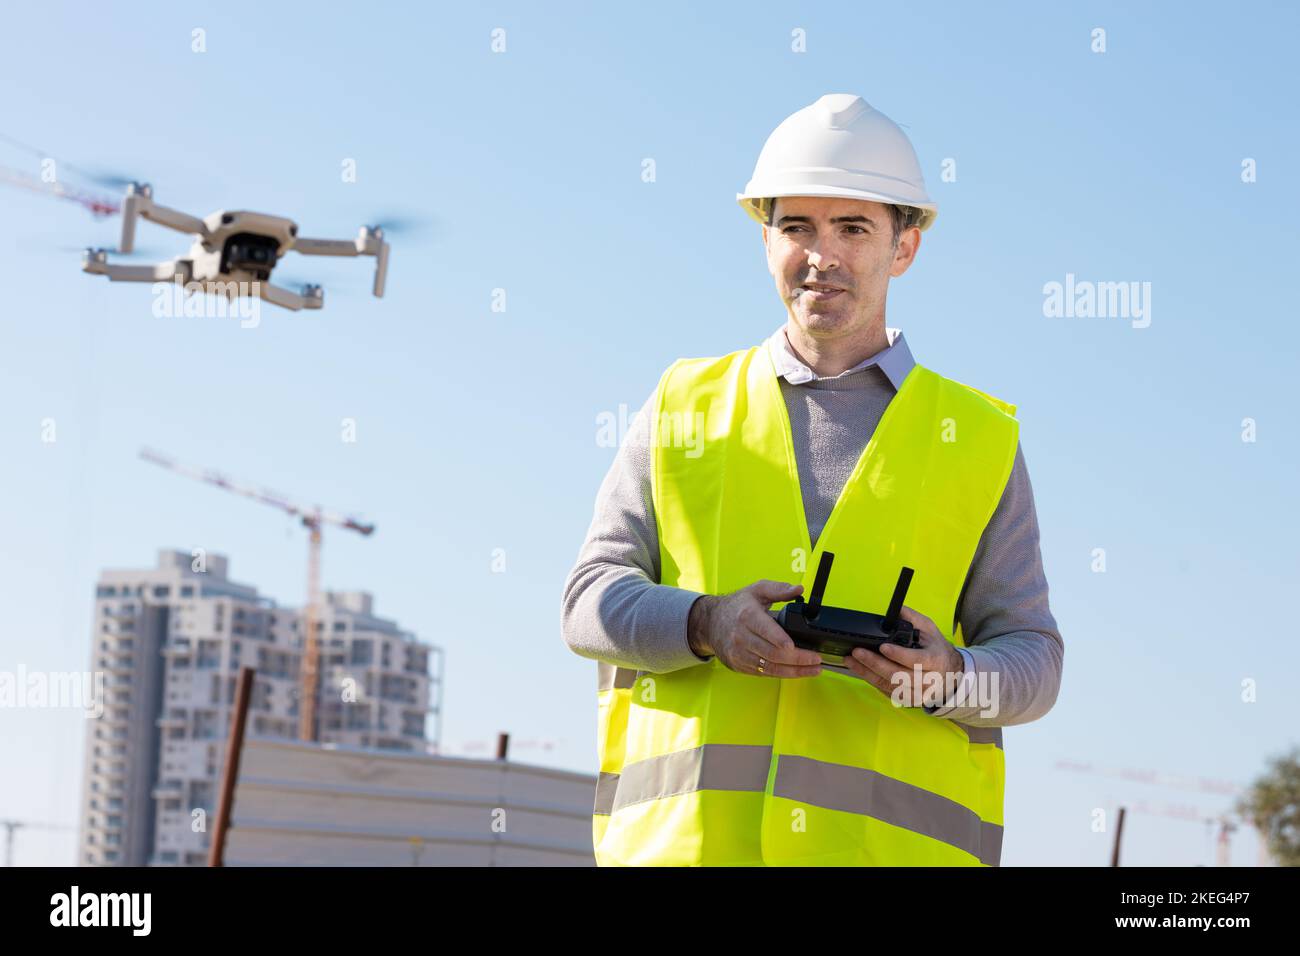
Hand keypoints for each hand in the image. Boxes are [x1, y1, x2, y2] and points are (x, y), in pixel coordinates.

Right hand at [688, 580, 823, 677]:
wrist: (710, 622)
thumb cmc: (736, 606)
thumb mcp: (756, 590)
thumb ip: (778, 589)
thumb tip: (798, 589)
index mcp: (747, 616)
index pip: (765, 630)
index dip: (779, 639)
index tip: (793, 646)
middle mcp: (740, 637)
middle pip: (771, 653)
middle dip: (797, 659)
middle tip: (816, 659)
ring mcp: (738, 653)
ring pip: (769, 667)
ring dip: (794, 671)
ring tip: (813, 669)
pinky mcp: (739, 665)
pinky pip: (763, 673)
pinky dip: (782, 674)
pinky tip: (797, 672)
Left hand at [842, 606, 963, 707]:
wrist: (950, 674)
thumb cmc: (937, 650)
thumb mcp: (930, 630)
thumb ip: (913, 618)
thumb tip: (896, 609)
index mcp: (935, 661)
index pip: (916, 660)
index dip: (899, 655)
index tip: (883, 647)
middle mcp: (927, 680)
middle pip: (898, 675)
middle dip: (875, 663)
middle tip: (857, 652)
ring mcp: (918, 693)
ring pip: (889, 685)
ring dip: (867, 673)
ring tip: (850, 661)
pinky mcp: (908, 700)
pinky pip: (886, 691)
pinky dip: (871, 680)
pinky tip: (859, 670)